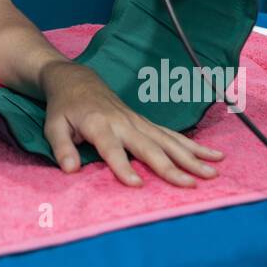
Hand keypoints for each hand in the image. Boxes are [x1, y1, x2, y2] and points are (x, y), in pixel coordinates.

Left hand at [40, 59, 224, 187]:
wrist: (76, 80)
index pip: (112, 149)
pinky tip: (213, 156)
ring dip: (192, 157)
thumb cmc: (64, 108)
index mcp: (99, 125)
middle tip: (191, 184)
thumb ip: (61, 148)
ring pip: (168, 141)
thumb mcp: (53, 126)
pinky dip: (193, 146)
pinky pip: (172, 135)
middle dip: (171, 166)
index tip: (136, 185)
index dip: (123, 167)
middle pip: (149, 147)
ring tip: (213, 172)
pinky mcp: (146, 122)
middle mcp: (123, 122)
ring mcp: (138, 121)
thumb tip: (69, 170)